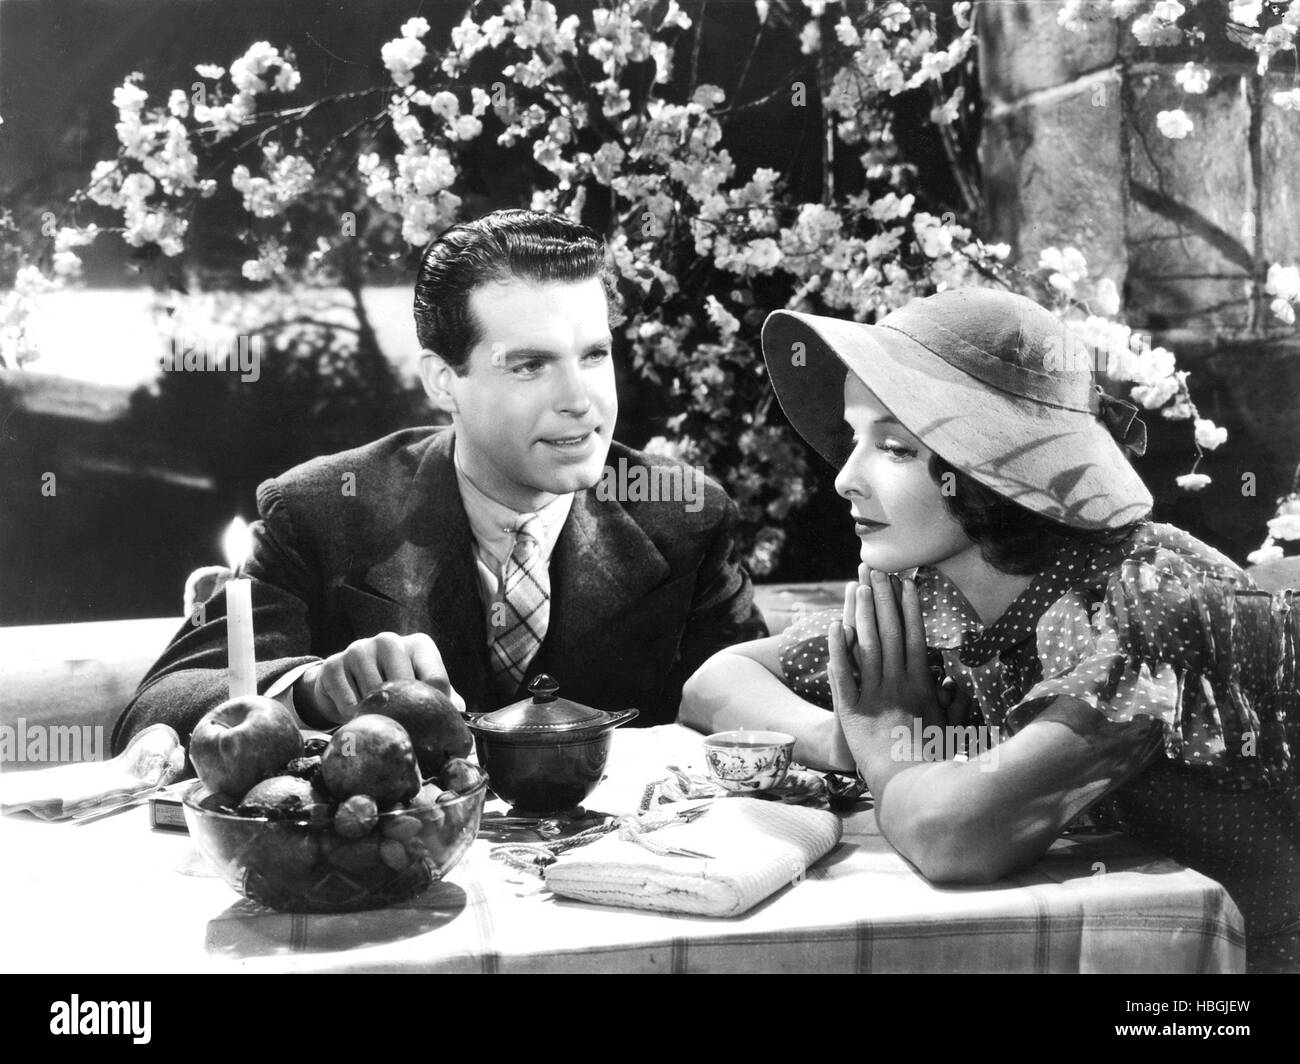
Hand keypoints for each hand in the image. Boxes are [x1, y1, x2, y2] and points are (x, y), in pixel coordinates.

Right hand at [295, 632, 464, 724]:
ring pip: (374, 694)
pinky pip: (348, 702)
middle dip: (403, 712)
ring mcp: (359, 649)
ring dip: (376, 714)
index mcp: (419, 644)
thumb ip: (446, 704)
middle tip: (401, 728)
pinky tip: (356, 716)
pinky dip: (354, 717)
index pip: (435, 679)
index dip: (434, 709)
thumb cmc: (395, 688)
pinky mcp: (333, 665)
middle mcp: (389, 640)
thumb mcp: (423, 691)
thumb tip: (461, 731)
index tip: (429, 726)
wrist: (347, 684)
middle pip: (404, 685)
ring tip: (377, 719)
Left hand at [826, 566, 950, 776]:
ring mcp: (873, 696)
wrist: (908, 792)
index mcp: (922, 685)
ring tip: (858, 585)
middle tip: (877, 569)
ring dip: (862, 613)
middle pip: (888, 632)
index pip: (913, 635)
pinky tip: (833, 626)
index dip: (908, 607)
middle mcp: (898, 684)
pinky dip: (838, 650)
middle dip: (883, 599)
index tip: (905, 581)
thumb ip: (954, 703)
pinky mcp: (850, 712)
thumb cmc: (934, 764)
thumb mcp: (950, 729)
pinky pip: (842, 675)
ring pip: (866, 646)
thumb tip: (956, 682)